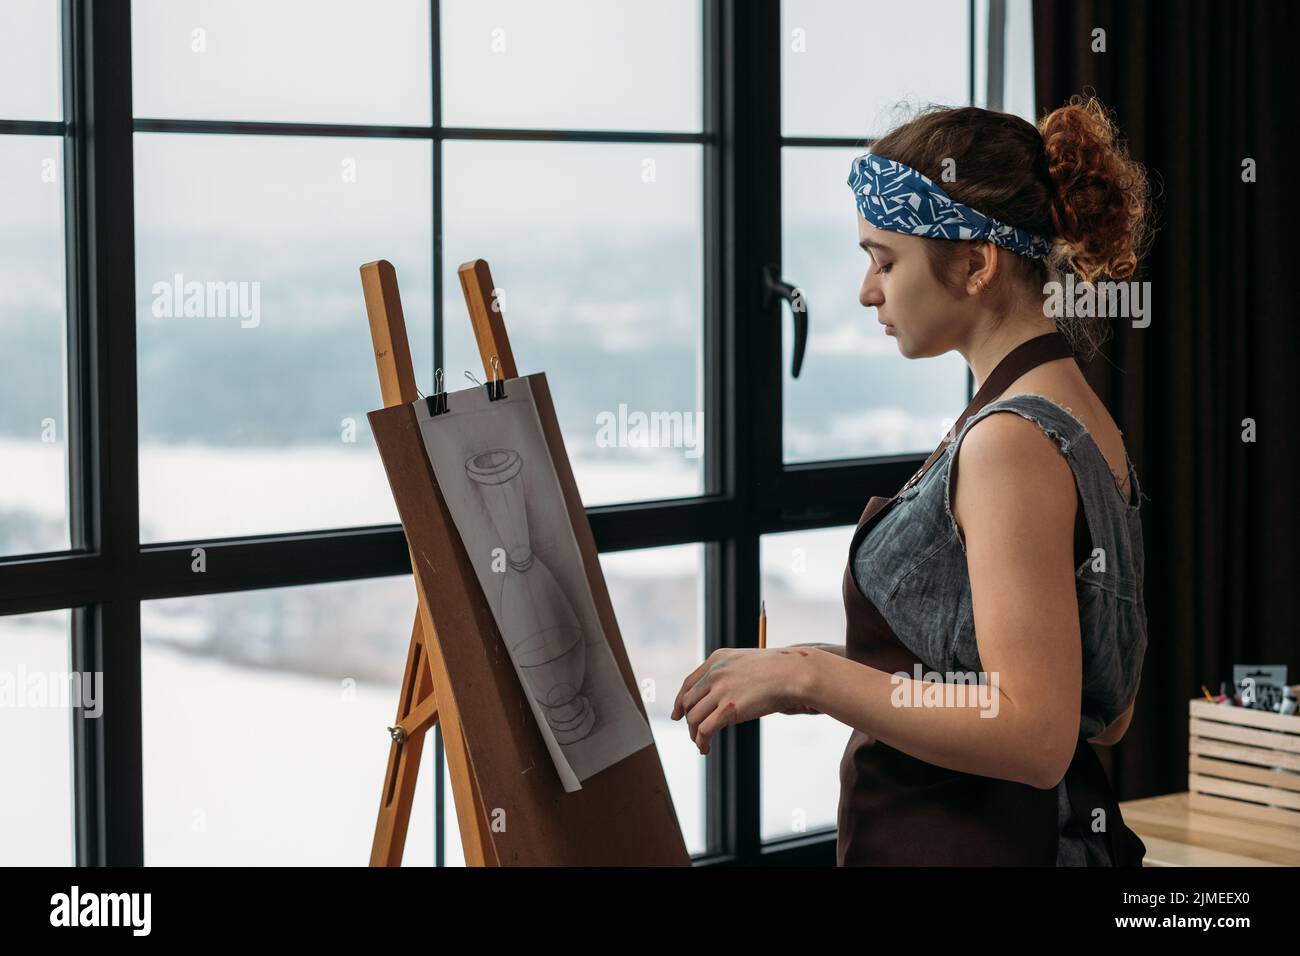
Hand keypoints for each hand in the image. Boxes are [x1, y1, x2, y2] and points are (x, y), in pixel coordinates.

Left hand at [670, 647, 818, 754]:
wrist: (793, 673)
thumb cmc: (779, 670)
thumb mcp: (748, 664)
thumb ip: (732, 675)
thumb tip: (723, 696)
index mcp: (717, 659)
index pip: (689, 683)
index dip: (680, 700)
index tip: (677, 714)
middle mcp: (714, 673)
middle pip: (688, 701)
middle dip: (687, 720)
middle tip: (693, 733)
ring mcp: (720, 690)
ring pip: (694, 717)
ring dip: (694, 734)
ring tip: (700, 744)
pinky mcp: (728, 709)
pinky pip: (705, 730)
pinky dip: (701, 742)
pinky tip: (705, 749)